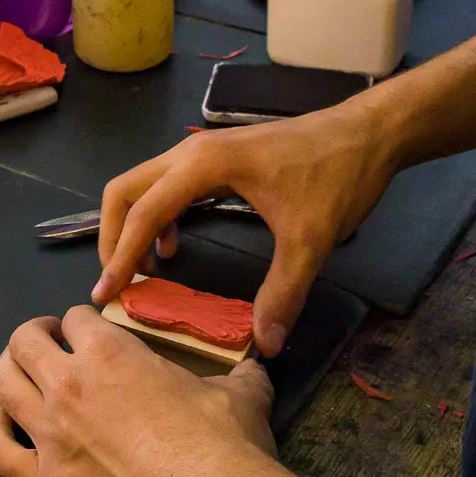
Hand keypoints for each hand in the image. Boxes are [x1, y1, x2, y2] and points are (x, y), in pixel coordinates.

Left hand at [0, 307, 278, 476]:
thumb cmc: (227, 450)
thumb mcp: (242, 396)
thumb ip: (239, 376)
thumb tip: (256, 367)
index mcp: (111, 354)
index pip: (76, 319)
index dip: (81, 323)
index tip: (87, 334)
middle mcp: (69, 387)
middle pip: (24, 343)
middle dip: (33, 337)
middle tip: (45, 344)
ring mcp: (49, 436)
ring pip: (2, 388)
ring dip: (8, 374)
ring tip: (18, 376)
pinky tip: (3, 427)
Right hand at [93, 102, 399, 356]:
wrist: (369, 133)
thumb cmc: (337, 175)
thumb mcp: (311, 238)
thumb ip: (284, 291)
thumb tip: (265, 343)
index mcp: (204, 165)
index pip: (143, 212)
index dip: (120, 256)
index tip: (106, 294)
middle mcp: (193, 153)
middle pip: (126, 191)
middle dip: (113, 237)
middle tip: (117, 283)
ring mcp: (204, 152)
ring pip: (144, 186)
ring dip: (133, 226)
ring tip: (144, 273)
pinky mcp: (219, 159)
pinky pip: (169, 187)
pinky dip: (159, 218)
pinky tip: (174, 248)